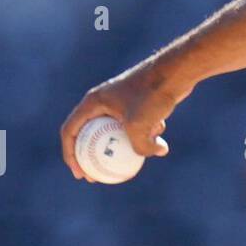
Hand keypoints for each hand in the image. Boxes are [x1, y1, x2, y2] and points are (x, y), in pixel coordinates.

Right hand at [60, 65, 186, 181]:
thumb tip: (157, 152)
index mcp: (93, 102)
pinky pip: (137, 124)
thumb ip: (141, 147)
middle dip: (93, 156)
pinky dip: (146, 131)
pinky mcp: (139, 102)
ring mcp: (122, 102)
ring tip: (132, 162)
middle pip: (91, 134)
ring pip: (116, 131)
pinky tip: (161, 135)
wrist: (174, 70)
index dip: (70, 155)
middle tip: (98, 176)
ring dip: (125, 145)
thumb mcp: (140, 125)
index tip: (81, 174)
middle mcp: (104, 101)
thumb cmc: (152, 93)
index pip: (70, 131)